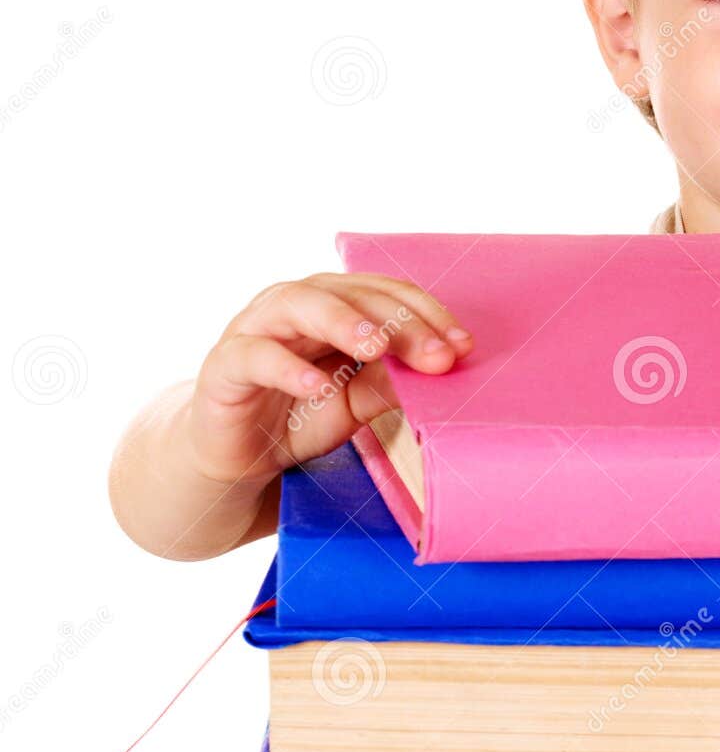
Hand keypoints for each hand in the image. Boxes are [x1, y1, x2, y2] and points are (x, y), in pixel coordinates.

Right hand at [186, 273, 472, 490]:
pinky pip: (255, 356)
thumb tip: (442, 369)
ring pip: (299, 305)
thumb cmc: (303, 414)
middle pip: (353, 295)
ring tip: (376, 347)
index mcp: (336, 303)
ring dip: (342, 322)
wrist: (241, 457)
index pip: (389, 294)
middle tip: (436, 356)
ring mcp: (257, 328)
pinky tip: (318, 386)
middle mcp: (298, 304)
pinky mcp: (225, 365)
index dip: (428, 315)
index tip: (463, 347)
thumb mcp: (362, 400)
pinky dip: (288, 368)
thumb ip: (394, 381)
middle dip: (399, 323)